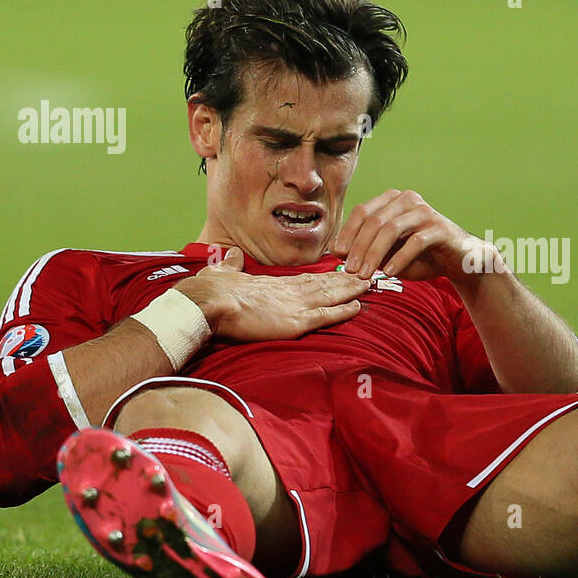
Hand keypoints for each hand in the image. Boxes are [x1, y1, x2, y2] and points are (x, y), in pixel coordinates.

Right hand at [176, 247, 369, 339]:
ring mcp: (293, 306)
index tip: (340, 271)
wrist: (208, 303)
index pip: (305, 279)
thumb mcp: (221, 272)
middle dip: (345, 279)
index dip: (325, 276)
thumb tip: (233, 255)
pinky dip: (343, 311)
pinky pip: (325, 316)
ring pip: (330, 296)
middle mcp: (288, 291)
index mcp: (272, 283)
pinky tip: (358, 307)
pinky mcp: (295, 322)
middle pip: (324, 284)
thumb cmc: (210, 292)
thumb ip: (231, 265)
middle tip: (366, 272)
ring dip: (351, 290)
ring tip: (369, 283)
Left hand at [331, 189, 484, 283]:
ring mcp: (425, 212)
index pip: (362, 211)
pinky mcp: (440, 228)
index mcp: (392, 200)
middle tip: (350, 270)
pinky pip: (415, 242)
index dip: (347, 233)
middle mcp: (407, 200)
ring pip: (391, 229)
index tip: (338, 254)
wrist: (459, 261)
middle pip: (374, 221)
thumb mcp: (389, 252)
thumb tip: (339, 253)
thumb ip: (368, 248)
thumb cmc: (421, 256)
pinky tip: (390, 273)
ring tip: (365, 274)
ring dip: (374, 254)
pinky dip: (400, 258)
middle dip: (359, 247)